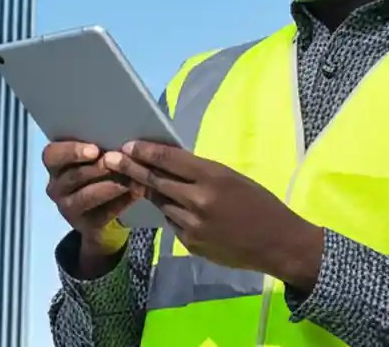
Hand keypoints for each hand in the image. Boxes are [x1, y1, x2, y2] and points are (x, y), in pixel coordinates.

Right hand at [42, 141, 140, 274]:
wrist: (98, 213)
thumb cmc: (96, 174)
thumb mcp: (93, 160)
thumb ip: (101, 150)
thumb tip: (124, 142)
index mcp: (55, 166)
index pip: (52, 155)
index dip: (71, 151)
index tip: (95, 150)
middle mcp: (56, 187)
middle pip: (71, 176)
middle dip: (96, 169)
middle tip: (116, 162)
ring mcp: (68, 208)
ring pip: (86, 196)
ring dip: (109, 186)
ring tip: (130, 179)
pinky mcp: (85, 225)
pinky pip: (103, 214)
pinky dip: (121, 203)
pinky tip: (136, 193)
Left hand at [103, 141, 323, 290]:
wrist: (278, 243)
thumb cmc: (260, 204)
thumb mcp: (232, 178)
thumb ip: (200, 173)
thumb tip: (170, 165)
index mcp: (212, 176)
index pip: (169, 159)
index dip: (145, 151)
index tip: (128, 145)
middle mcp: (198, 200)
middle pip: (155, 181)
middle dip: (131, 168)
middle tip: (111, 159)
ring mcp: (192, 225)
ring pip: (161, 203)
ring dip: (150, 191)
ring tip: (135, 179)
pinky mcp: (190, 243)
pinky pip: (172, 222)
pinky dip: (171, 213)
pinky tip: (175, 208)